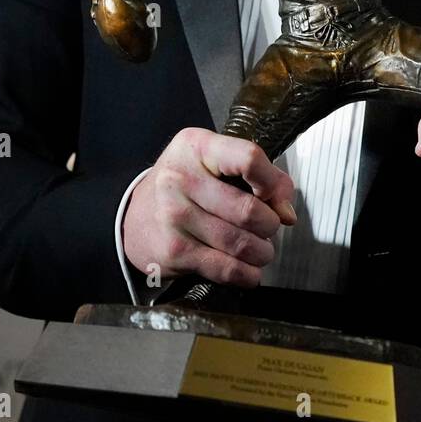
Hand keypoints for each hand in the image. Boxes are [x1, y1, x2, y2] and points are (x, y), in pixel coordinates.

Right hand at [123, 128, 297, 289]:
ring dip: (262, 252)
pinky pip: (225, 268)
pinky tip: (249, 269)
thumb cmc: (184, 184)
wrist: (134, 216)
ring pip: (241, 243)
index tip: (274, 196)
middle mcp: (181, 179)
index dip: (272, 182)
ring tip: (261, 249)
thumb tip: (287, 213)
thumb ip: (260, 175)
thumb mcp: (215, 161)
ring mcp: (175, 217)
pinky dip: (247, 274)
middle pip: (248, 210)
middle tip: (269, 228)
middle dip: (270, 225)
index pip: (249, 159)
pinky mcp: (175, 251)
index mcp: (197, 147)